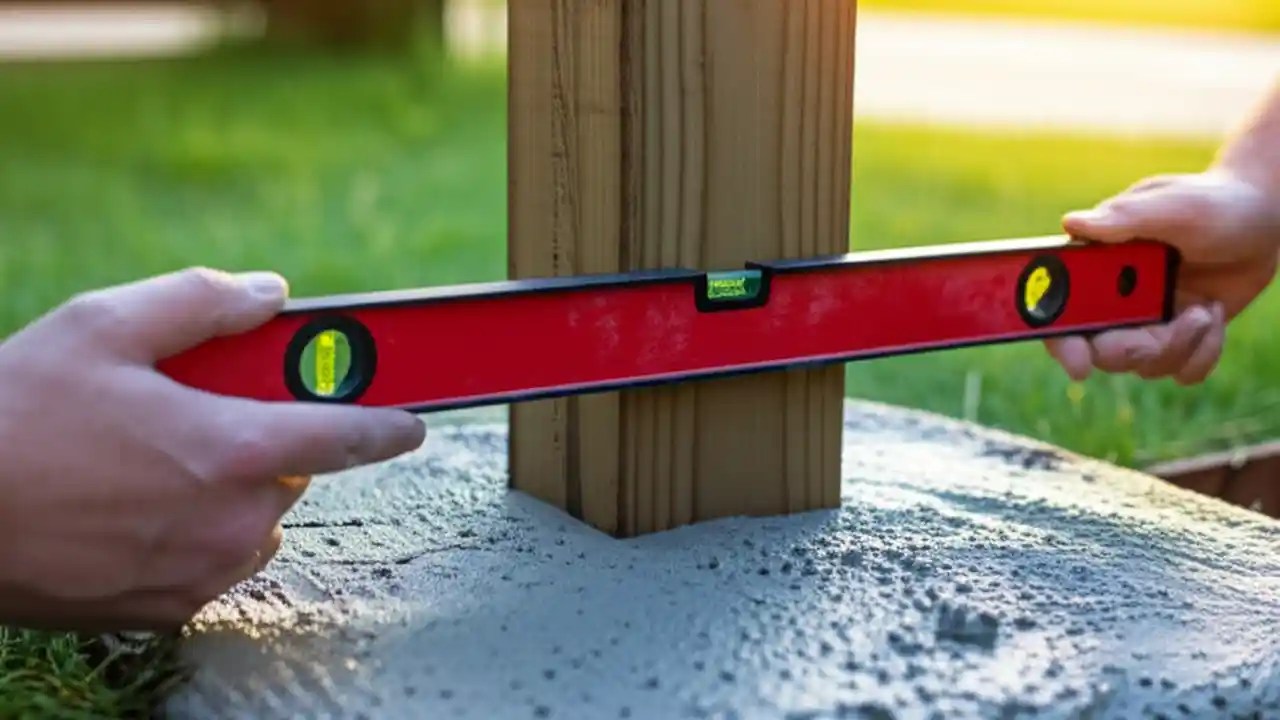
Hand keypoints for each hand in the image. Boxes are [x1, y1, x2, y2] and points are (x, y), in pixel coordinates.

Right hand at [0, 268, 425, 632]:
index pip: (349, 435)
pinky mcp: (171, 609)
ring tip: (148, 463)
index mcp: (234, 448)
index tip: (410, 422)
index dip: (387, 424)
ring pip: (254, 519)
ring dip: (226, 490)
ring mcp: (204, 571)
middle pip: (289, 470)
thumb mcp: (103, 327)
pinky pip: (215, 560)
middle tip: (194, 414)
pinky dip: (194, 532)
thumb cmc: (15, 416)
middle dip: (257, 438)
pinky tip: (131, 508)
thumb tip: (271, 295)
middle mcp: (234, 519)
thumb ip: (202, 302)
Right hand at [1045, 168, 1279, 383]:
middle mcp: (1111, 299)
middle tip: (1174, 325)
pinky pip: (1180, 372)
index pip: (1057, 310)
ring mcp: (1145, 322)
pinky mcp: (1178, 337)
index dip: (1060, 341)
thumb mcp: (1170, 205)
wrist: (1263, 219)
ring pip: (1145, 366)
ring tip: (1206, 310)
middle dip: (1136, 348)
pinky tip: (1214, 317)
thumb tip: (1072, 224)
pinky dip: (1203, 354)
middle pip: (1101, 351)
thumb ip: (1124, 218)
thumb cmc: (1212, 201)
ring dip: (1181, 345)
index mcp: (1094, 266)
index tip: (1079, 363)